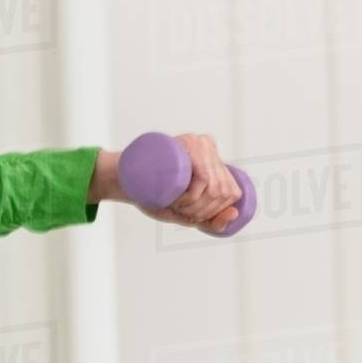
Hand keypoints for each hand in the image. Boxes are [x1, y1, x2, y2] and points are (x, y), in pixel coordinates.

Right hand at [95, 133, 243, 234]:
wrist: (125, 180)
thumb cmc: (156, 197)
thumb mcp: (187, 213)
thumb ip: (212, 221)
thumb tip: (235, 214)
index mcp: (214, 159)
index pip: (232, 192)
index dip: (215, 211)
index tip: (191, 216)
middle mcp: (209, 146)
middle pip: (222, 191)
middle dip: (202, 212)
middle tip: (179, 211)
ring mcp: (199, 142)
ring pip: (215, 187)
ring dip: (195, 207)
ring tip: (175, 205)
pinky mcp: (188, 142)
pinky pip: (205, 178)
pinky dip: (194, 198)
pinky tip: (179, 200)